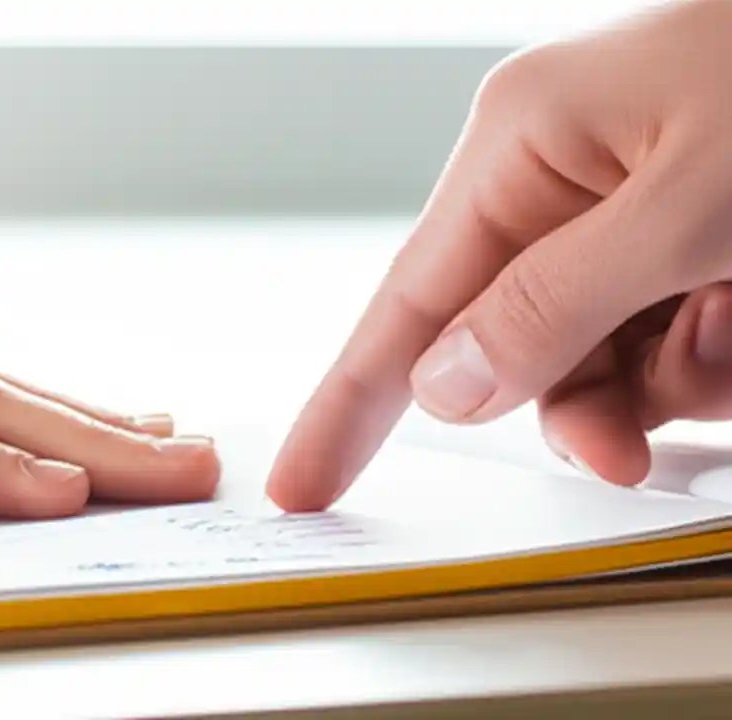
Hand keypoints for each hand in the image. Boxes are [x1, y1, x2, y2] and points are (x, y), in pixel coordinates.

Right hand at [268, 0, 731, 508]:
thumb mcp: (689, 206)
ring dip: (669, 377)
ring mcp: (613, 199)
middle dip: (574, 405)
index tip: (300, 484)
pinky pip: (655, 330)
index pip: (404, 303)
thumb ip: (552, 305)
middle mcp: (548, 173)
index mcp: (519, 144)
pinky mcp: (673, 226)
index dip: (349, 404)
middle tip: (630, 458)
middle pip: (506, 344)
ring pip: (590, 351)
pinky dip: (705, 351)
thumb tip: (443, 387)